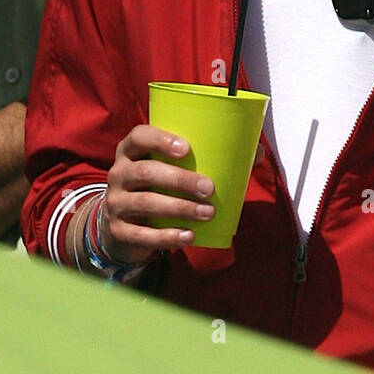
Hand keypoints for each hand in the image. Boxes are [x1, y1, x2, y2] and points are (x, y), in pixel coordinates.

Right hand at [100, 124, 214, 264]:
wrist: (123, 224)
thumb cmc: (158, 186)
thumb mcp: (170, 168)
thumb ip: (206, 157)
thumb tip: (259, 152)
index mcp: (131, 150)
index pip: (139, 136)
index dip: (160, 140)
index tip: (187, 149)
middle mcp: (118, 173)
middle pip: (146, 172)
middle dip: (180, 180)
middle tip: (209, 188)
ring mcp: (115, 202)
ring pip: (145, 203)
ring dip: (179, 208)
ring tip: (208, 213)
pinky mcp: (118, 230)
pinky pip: (141, 234)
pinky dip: (167, 237)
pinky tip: (189, 237)